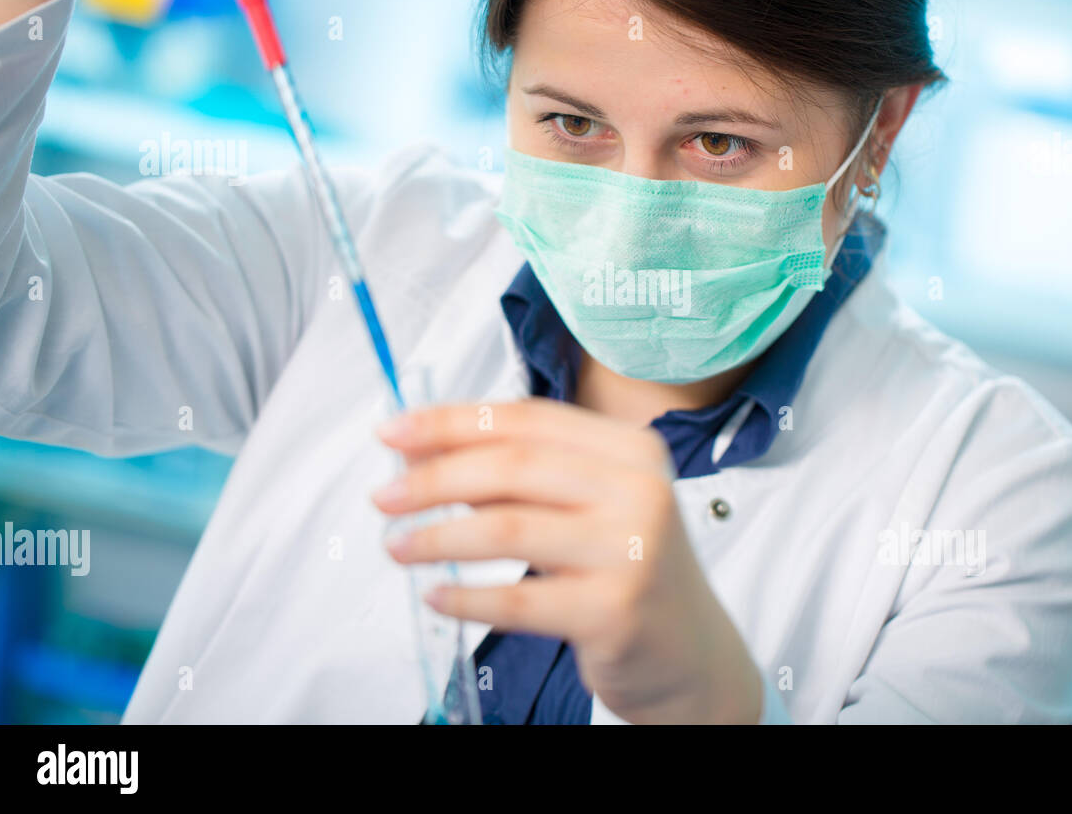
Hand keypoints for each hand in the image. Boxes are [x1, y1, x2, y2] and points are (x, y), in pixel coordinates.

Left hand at [372, 397, 763, 723]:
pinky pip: (518, 598)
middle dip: (434, 478)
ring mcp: (632, 549)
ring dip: (438, 537)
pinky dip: (466, 596)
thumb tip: (419, 450)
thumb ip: (514, 474)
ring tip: (397, 547)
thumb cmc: (626, 568)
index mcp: (630, 449)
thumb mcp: (584, 507)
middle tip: (384, 497)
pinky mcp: (615, 609)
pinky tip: (437, 596)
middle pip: (514, 466)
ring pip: (508, 527)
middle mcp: (639, 490)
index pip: (527, 418)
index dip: (452, 421)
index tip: (394, 433)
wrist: (688, 652)